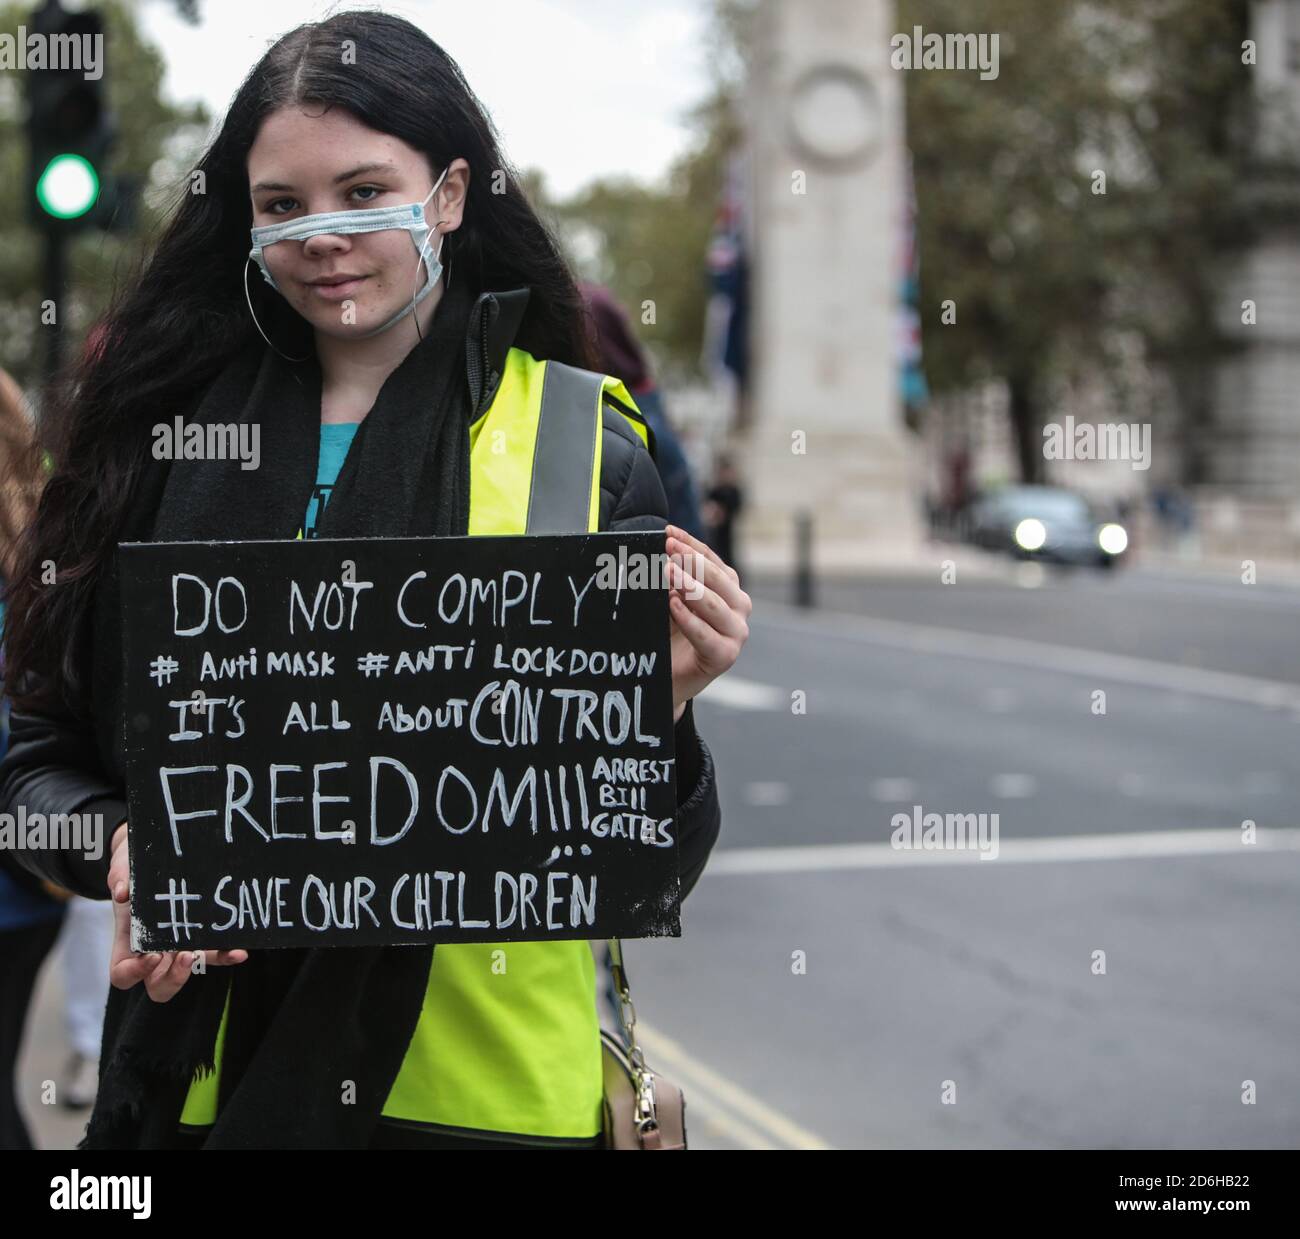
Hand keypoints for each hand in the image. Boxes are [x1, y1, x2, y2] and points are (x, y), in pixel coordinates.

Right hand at [107, 820, 247, 1002]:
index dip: (136, 973)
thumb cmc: (131, 869)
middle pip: (159, 986)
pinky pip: (212, 954)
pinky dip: (226, 954)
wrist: (149, 857)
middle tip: (187, 955)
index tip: (152, 955)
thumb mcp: (123, 869)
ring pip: (191, 971)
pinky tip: (240, 950)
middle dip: (175, 977)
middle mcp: (152, 953)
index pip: (123, 975)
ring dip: (208, 965)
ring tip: (228, 952)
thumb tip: (122, 892)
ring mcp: (177, 948)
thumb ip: (120, 878)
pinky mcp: (199, 938)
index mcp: (127, 944)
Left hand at [663, 524, 750, 716]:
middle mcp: (739, 607)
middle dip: (691, 561)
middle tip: (668, 549)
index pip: (712, 559)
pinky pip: (706, 635)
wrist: (670, 674)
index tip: (668, 532)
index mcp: (729, 588)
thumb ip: (671, 578)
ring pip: (715, 605)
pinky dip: (689, 619)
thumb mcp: (670, 598)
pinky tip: (673, 605)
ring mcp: (736, 632)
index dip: (690, 544)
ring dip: (690, 587)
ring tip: (668, 573)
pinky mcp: (726, 655)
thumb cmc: (672, 632)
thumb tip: (661, 550)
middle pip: (718, 578)